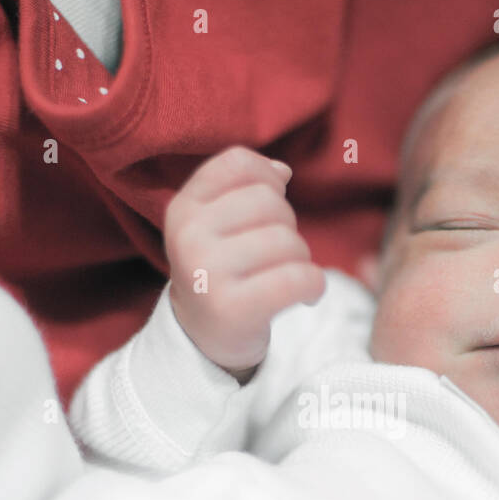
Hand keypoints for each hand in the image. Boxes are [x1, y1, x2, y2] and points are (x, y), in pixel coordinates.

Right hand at [163, 146, 325, 381]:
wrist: (203, 337)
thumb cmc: (221, 269)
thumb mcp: (217, 223)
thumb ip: (245, 188)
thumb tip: (282, 171)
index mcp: (184, 209)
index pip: (238, 163)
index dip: (267, 178)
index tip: (269, 209)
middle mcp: (189, 237)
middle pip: (269, 201)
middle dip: (287, 225)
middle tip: (276, 254)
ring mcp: (208, 273)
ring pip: (288, 240)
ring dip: (301, 259)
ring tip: (285, 276)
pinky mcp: (234, 308)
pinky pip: (299, 278)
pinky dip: (314, 285)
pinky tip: (306, 295)